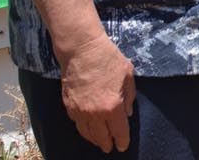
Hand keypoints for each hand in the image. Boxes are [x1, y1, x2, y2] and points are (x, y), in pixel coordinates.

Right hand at [60, 32, 135, 151]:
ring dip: (94, 139)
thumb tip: (128, 114)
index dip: (122, 140)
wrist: (81, 51)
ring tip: (100, 142)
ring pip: (86, 133)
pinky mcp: (68, 106)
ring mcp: (79, 111)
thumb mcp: (128, 75)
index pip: (118, 131)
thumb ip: (130, 96)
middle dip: (107, 144)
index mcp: (112, 106)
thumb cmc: (108, 59)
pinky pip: (77, 124)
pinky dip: (83, 130)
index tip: (123, 146)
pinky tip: (88, 129)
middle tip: (111, 148)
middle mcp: (94, 113)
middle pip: (101, 136)